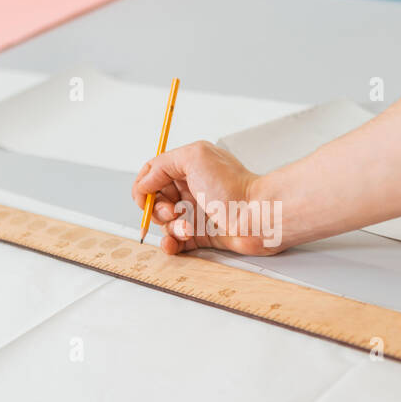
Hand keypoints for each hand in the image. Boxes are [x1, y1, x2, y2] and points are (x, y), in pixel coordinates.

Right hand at [132, 141, 279, 255]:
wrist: (257, 217)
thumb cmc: (233, 187)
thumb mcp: (193, 158)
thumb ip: (161, 165)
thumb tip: (144, 183)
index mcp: (189, 167)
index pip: (154, 174)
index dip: (144, 187)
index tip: (144, 199)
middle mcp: (191, 188)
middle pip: (156, 200)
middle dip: (158, 209)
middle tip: (172, 211)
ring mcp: (196, 212)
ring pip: (165, 223)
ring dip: (170, 227)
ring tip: (187, 228)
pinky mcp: (201, 235)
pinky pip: (176, 241)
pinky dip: (171, 244)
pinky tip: (175, 244)